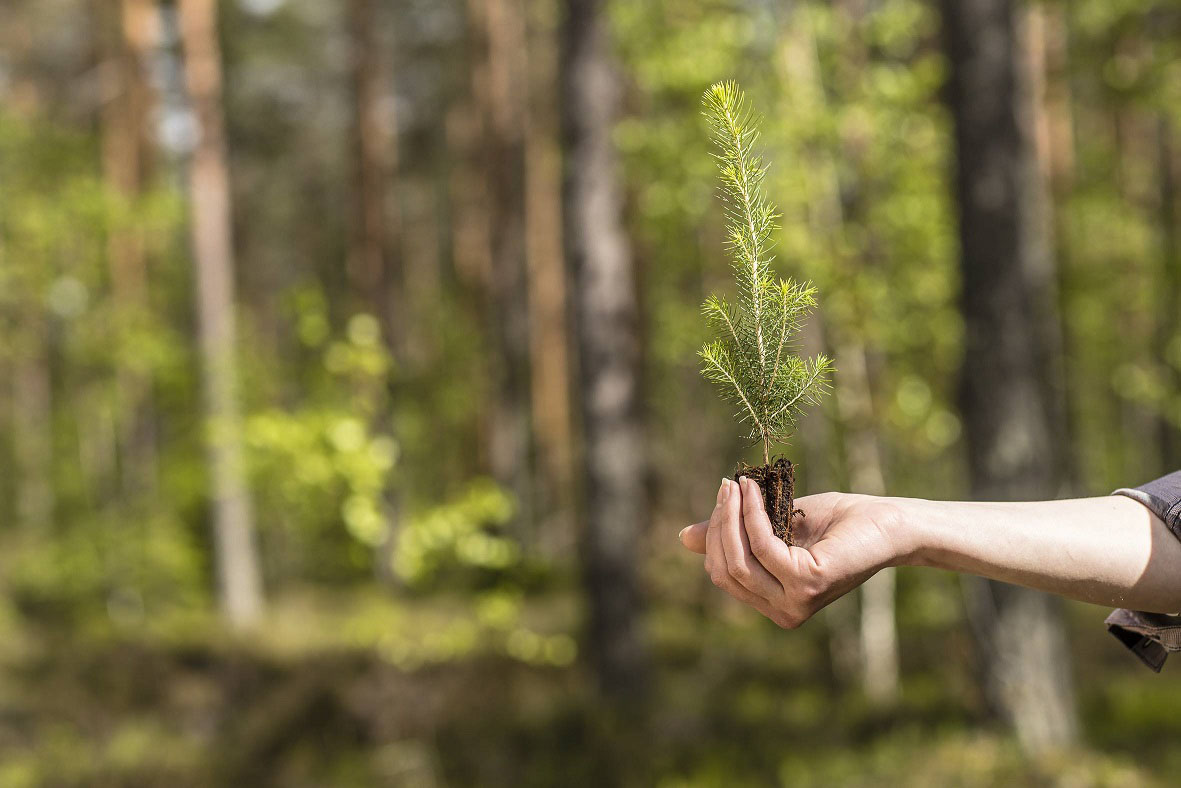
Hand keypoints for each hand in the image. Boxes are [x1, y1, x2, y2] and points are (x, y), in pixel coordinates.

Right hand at [679, 478, 908, 627]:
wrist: (887, 523)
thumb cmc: (837, 524)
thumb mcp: (774, 527)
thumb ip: (734, 536)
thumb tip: (684, 539)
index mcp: (773, 604)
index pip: (724, 574)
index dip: (716, 534)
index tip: (723, 494)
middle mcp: (782, 613)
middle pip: (725, 570)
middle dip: (720, 524)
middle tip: (728, 485)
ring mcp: (794, 603)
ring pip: (738, 561)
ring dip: (732, 516)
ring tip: (738, 484)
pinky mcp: (806, 584)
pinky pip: (762, 546)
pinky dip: (752, 515)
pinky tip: (754, 492)